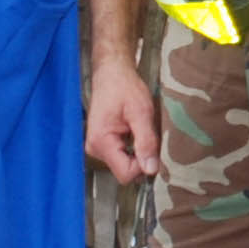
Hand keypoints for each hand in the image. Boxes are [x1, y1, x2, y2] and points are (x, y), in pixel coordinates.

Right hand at [85, 54, 159, 183]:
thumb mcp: (141, 113)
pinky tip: (136, 132)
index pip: (126, 174)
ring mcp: (98, 148)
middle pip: (126, 171)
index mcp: (101, 143)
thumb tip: (151, 170)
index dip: (144, 165)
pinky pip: (123, 156)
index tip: (153, 147)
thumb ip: (146, 142)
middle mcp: (95, 149)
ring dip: (139, 152)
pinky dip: (134, 148)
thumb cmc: (124, 88)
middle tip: (147, 134)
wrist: (112, 73)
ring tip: (141, 130)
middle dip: (142, 158)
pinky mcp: (103, 144)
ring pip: (126, 165)